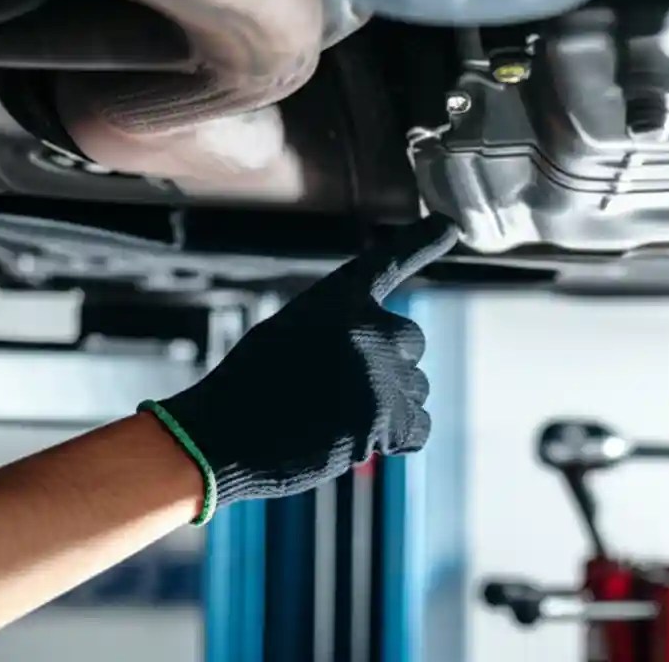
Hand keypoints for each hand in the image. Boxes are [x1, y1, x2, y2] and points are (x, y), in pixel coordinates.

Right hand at [142, 216, 458, 523]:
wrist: (220, 437)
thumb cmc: (246, 390)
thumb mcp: (289, 332)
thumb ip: (343, 330)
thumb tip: (388, 354)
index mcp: (337, 298)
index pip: (389, 261)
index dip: (421, 241)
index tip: (449, 226)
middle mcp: (368, 327)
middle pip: (411, 341)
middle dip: (389, 365)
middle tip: (340, 391)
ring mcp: (381, 372)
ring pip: (416, 388)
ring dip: (389, 406)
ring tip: (336, 419)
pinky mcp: (389, 417)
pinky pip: (419, 428)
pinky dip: (397, 439)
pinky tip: (357, 441)